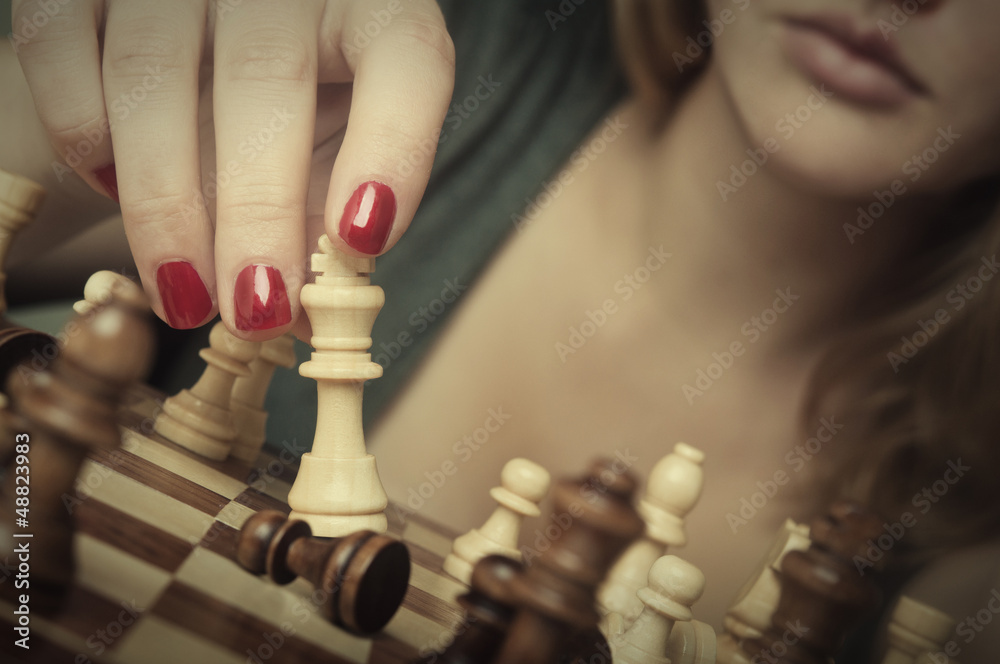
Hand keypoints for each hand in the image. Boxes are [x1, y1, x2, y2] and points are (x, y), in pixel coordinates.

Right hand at [12, 0, 454, 336]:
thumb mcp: (339, 142)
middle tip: (254, 308)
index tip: (359, 239)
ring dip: (165, 202)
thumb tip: (309, 315)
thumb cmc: (294, 100)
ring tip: (184, 294)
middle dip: (257, 211)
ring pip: (154, 71)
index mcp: (372, 7)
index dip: (390, 150)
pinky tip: (109, 189)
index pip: (404, 60)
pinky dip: (81, 130)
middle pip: (267, 79)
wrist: (210, 28)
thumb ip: (335, 207)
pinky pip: (60, 44)